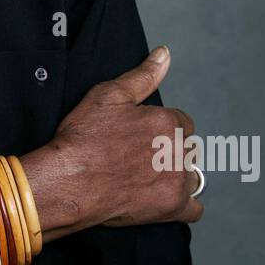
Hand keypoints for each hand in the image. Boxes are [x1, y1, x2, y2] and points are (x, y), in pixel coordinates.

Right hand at [19, 45, 202, 237]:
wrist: (70, 181)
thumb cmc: (84, 138)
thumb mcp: (109, 95)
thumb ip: (143, 75)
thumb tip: (164, 54)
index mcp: (168, 122)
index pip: (181, 122)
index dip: (160, 128)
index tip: (140, 136)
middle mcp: (179, 151)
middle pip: (187, 148)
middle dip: (169, 151)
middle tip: (138, 157)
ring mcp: (177, 181)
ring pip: (192, 176)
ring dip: (176, 176)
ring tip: (147, 178)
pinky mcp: (171, 208)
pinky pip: (194, 209)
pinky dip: (184, 204)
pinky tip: (164, 198)